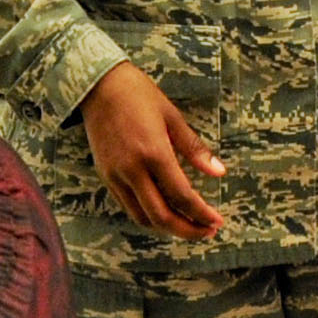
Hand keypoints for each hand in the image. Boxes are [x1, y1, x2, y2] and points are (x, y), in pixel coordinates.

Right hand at [81, 61, 226, 238]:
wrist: (98, 85)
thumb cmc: (139, 95)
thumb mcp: (172, 116)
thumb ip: (195, 149)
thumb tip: (219, 172)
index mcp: (153, 152)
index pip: (181, 195)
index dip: (201, 213)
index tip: (216, 222)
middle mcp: (132, 170)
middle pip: (161, 216)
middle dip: (187, 230)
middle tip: (206, 231)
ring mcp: (115, 175)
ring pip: (142, 217)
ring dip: (167, 227)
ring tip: (188, 224)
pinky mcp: (105, 176)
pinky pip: (128, 206)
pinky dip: (148, 216)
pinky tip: (163, 210)